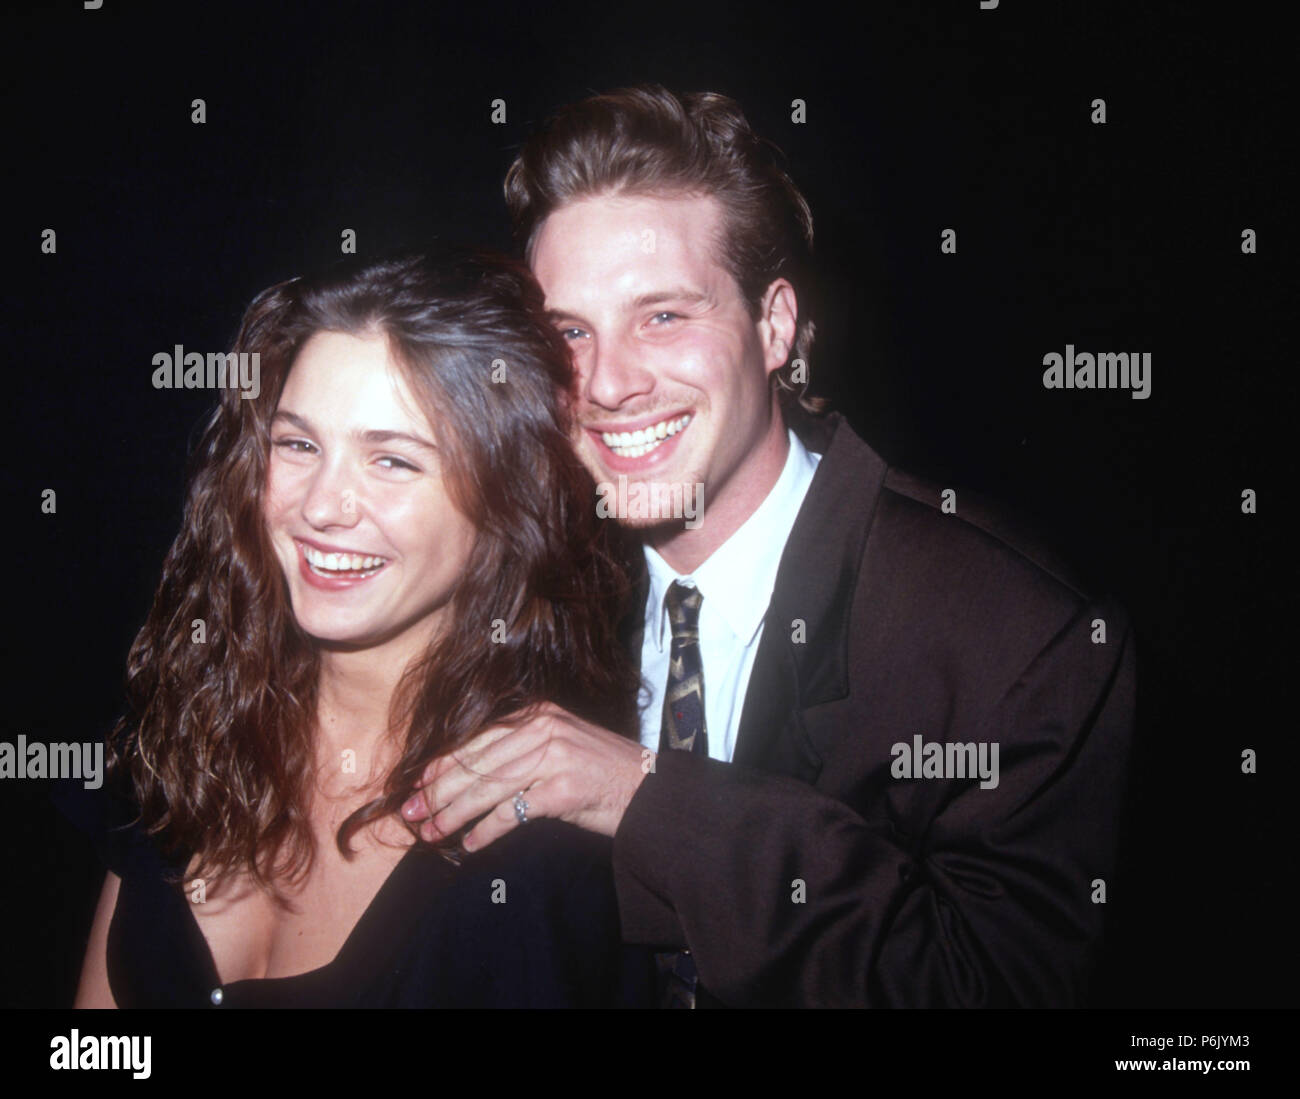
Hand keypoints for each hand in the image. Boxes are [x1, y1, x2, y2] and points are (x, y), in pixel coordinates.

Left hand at [400, 702, 651, 849]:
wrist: (650, 790)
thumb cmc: (601, 772)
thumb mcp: (559, 746)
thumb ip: (519, 750)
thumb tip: (467, 776)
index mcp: (539, 713)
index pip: (476, 738)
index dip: (441, 764)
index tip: (415, 785)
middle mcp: (543, 728)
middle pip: (476, 763)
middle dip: (438, 791)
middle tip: (412, 814)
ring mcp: (554, 756)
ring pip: (487, 788)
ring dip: (454, 815)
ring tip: (433, 834)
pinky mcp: (562, 789)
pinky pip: (512, 813)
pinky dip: (486, 831)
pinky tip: (470, 845)